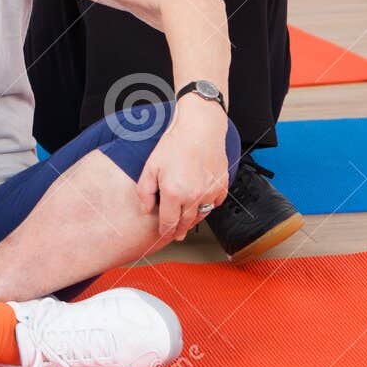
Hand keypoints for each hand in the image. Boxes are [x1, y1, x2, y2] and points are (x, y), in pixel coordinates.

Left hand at [135, 99, 230, 242]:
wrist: (200, 129)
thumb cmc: (174, 145)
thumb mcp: (150, 166)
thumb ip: (145, 191)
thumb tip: (146, 209)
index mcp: (173, 193)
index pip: (168, 223)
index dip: (165, 232)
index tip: (163, 236)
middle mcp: (193, 197)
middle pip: (186, 223)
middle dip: (179, 231)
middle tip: (176, 235)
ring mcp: (210, 193)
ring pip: (201, 216)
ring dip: (193, 220)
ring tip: (186, 223)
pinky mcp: (221, 187)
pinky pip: (214, 204)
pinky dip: (208, 206)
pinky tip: (201, 203)